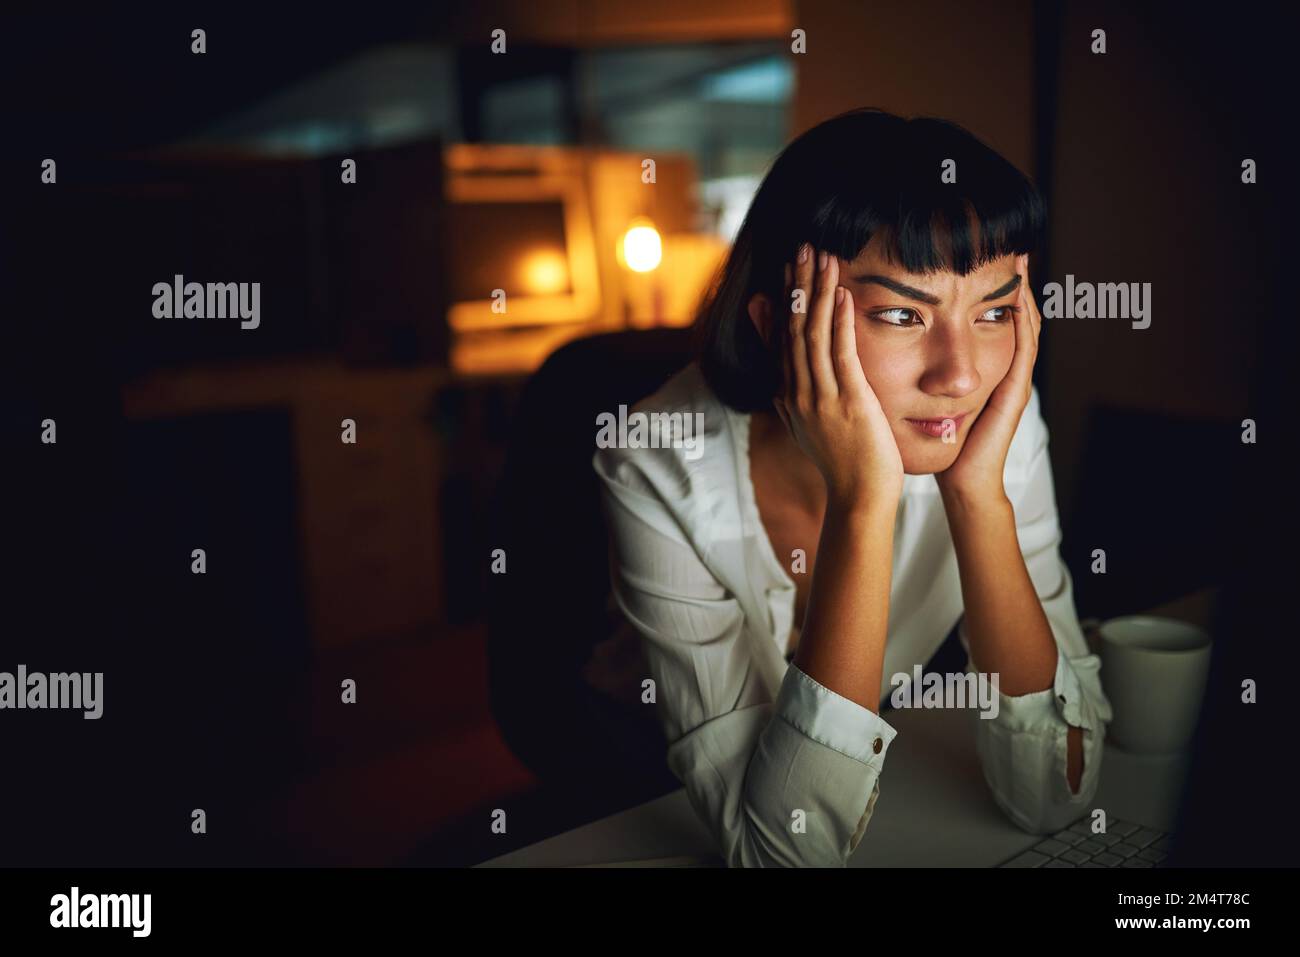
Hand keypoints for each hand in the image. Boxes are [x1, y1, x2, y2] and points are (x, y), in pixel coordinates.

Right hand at [773, 243, 903, 508]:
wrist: (858, 498)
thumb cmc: (846, 463)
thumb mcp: (814, 424)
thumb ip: (801, 394)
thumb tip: (789, 373)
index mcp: (790, 396)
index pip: (782, 338)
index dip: (785, 299)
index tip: (788, 267)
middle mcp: (798, 393)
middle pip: (792, 328)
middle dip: (797, 284)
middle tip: (801, 247)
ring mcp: (820, 398)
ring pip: (812, 335)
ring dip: (817, 292)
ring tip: (822, 257)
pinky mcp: (848, 402)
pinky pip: (840, 355)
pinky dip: (839, 322)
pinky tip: (842, 294)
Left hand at [935, 254, 1041, 502]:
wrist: (960, 478)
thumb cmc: (938, 440)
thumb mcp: (926, 393)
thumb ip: (916, 366)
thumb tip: (885, 335)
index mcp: (980, 365)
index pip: (986, 316)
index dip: (983, 286)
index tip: (972, 253)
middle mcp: (1000, 367)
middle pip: (1010, 314)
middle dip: (1007, 280)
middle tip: (1005, 244)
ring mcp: (1012, 378)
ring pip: (1024, 326)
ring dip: (1022, 292)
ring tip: (1017, 259)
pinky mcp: (1015, 391)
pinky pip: (1025, 349)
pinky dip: (1025, 322)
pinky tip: (1019, 298)